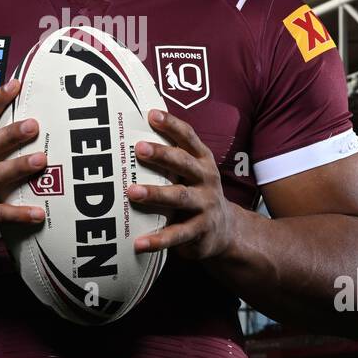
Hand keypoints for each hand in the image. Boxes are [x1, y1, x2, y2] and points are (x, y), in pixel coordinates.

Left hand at [127, 109, 233, 260]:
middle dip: (162, 155)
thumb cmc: (196, 192)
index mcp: (202, 160)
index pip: (188, 137)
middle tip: (139, 148)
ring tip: (132, 192)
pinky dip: (158, 240)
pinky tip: (138, 243)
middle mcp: (206, 180)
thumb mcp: (190, 172)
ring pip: (180, 197)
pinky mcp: (200, 231)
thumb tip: (135, 130)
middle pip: (184, 164)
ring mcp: (205, 206)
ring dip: (156, 194)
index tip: (151, 114)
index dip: (171, 125)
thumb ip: (170, 156)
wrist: (226, 230)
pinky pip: (178, 235)